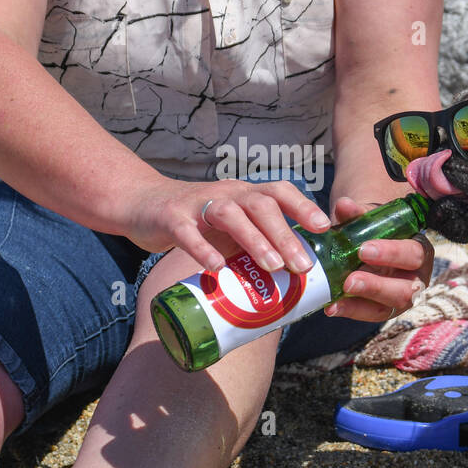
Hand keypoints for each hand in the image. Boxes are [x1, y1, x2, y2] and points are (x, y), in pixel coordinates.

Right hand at [126, 177, 332, 274]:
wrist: (142, 203)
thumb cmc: (196, 220)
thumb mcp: (229, 224)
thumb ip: (253, 241)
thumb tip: (292, 276)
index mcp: (243, 194)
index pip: (278, 191)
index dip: (302, 206)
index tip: (324, 228)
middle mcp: (225, 193)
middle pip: (260, 204)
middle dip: (285, 234)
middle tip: (303, 265)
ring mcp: (197, 204)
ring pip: (230, 214)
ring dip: (254, 240)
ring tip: (272, 267)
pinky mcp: (171, 219)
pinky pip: (188, 233)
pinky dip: (203, 250)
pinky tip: (216, 269)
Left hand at [323, 196, 434, 321]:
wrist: (370, 246)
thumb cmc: (375, 232)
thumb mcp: (368, 221)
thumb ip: (357, 214)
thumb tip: (344, 205)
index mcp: (419, 251)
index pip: (413, 254)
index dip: (390, 253)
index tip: (363, 250)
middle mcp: (417, 278)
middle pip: (407, 289)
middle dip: (377, 285)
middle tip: (350, 280)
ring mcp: (403, 298)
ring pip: (391, 306)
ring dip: (364, 302)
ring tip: (340, 294)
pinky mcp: (386, 311)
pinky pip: (371, 315)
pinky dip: (350, 311)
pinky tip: (331, 307)